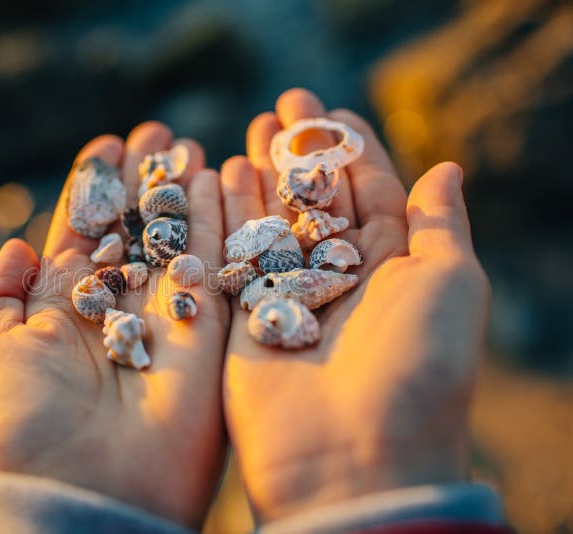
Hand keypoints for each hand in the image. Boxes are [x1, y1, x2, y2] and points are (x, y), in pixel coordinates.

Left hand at [0, 122, 229, 527]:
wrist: (88, 486)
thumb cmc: (29, 425)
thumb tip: (15, 245)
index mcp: (66, 305)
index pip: (84, 232)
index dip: (95, 188)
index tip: (107, 144)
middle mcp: (119, 304)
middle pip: (135, 229)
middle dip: (145, 181)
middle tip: (158, 132)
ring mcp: (166, 314)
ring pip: (177, 238)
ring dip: (183, 192)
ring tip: (188, 146)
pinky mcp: (208, 328)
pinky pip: (216, 263)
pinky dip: (219, 221)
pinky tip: (218, 179)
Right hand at [220, 89, 490, 522]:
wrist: (354, 458)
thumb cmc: (417, 369)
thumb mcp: (451, 286)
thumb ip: (439, 226)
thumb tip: (446, 169)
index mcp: (396, 270)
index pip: (373, 194)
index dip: (352, 149)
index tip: (331, 108)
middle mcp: (342, 281)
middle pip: (319, 203)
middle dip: (302, 152)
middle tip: (284, 104)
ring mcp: (292, 299)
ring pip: (276, 224)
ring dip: (265, 175)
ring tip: (251, 127)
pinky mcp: (247, 319)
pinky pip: (238, 257)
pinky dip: (231, 216)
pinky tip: (224, 173)